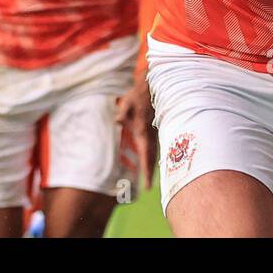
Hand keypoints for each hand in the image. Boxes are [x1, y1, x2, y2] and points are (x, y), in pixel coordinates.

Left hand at [115, 76, 157, 190]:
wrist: (154, 86)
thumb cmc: (139, 95)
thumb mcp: (128, 103)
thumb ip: (122, 113)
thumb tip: (118, 121)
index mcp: (143, 132)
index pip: (146, 155)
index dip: (147, 171)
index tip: (148, 185)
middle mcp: (150, 134)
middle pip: (151, 157)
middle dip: (150, 172)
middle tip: (148, 187)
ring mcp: (153, 131)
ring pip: (154, 151)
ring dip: (151, 163)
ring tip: (148, 176)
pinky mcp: (153, 127)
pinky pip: (154, 144)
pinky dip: (152, 153)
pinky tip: (149, 158)